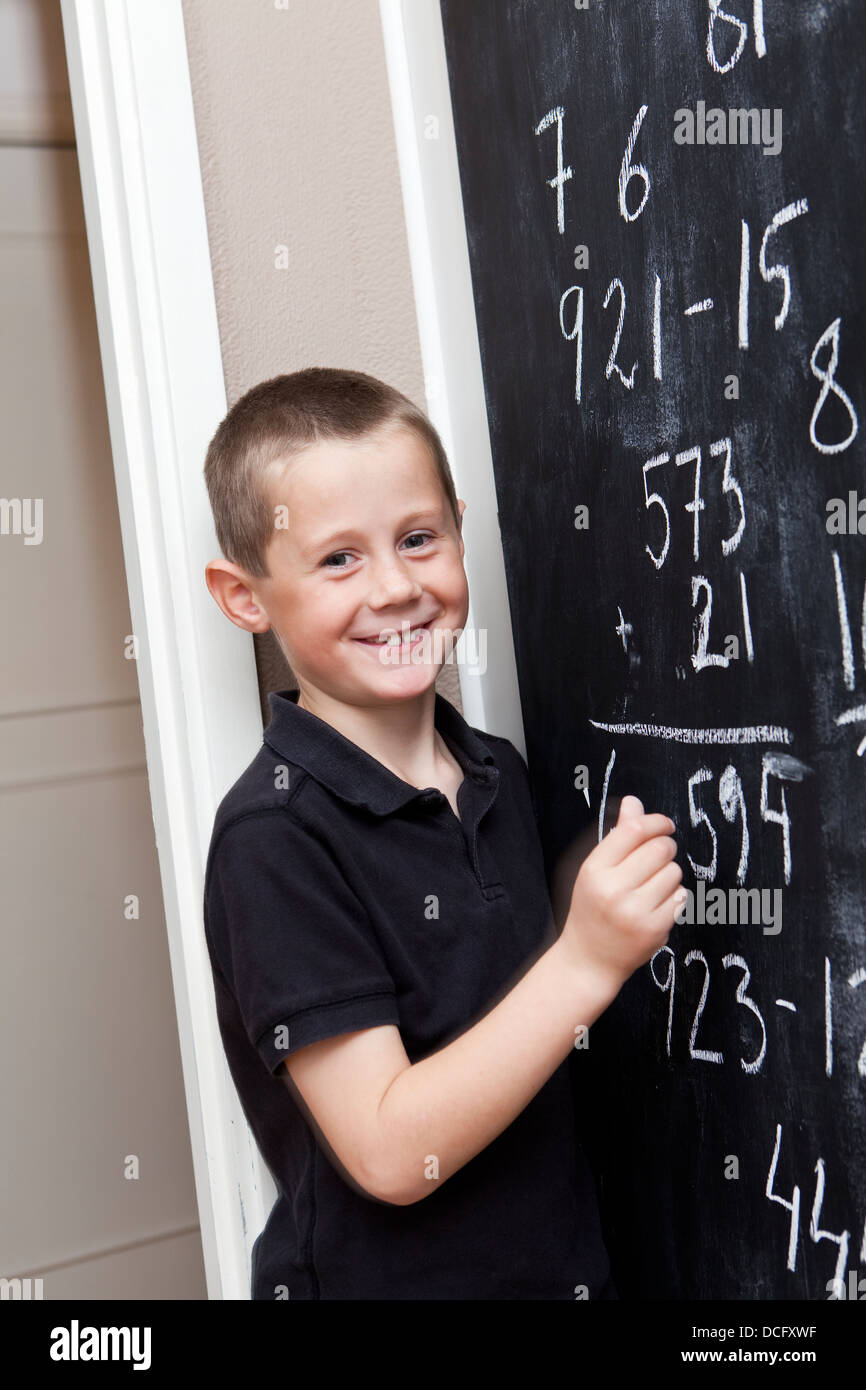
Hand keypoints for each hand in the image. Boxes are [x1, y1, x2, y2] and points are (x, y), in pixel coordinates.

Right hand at [558, 795, 681, 989]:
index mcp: (594, 870)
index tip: (665, 824)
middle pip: (659, 849)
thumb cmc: (592, 908)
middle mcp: (613, 889)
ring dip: (669, 874)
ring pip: (673, 873)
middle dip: (666, 847)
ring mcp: (634, 912)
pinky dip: (674, 896)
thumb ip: (617, 835)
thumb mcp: (595, 870)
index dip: (656, 822)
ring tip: (653, 885)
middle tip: (660, 855)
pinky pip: (681, 897)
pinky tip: (658, 903)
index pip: (633, 831)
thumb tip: (634, 802)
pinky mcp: (654, 929)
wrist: (588, 960)